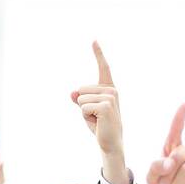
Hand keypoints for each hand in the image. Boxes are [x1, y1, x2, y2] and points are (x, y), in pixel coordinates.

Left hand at [71, 41, 126, 183]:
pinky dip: (85, 117)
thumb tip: (73, 92)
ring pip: (80, 99)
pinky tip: (97, 123)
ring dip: (84, 112)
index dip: (98, 53)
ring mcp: (110, 97)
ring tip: (97, 120)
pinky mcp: (106, 106)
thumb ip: (79, 98)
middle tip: (96, 117)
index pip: (103, 68)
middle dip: (82, 105)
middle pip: (81, 90)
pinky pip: (83, 107)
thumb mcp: (87, 110)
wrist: (111, 144)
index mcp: (109, 88)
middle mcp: (111, 90)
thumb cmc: (100, 126)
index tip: (93, 40)